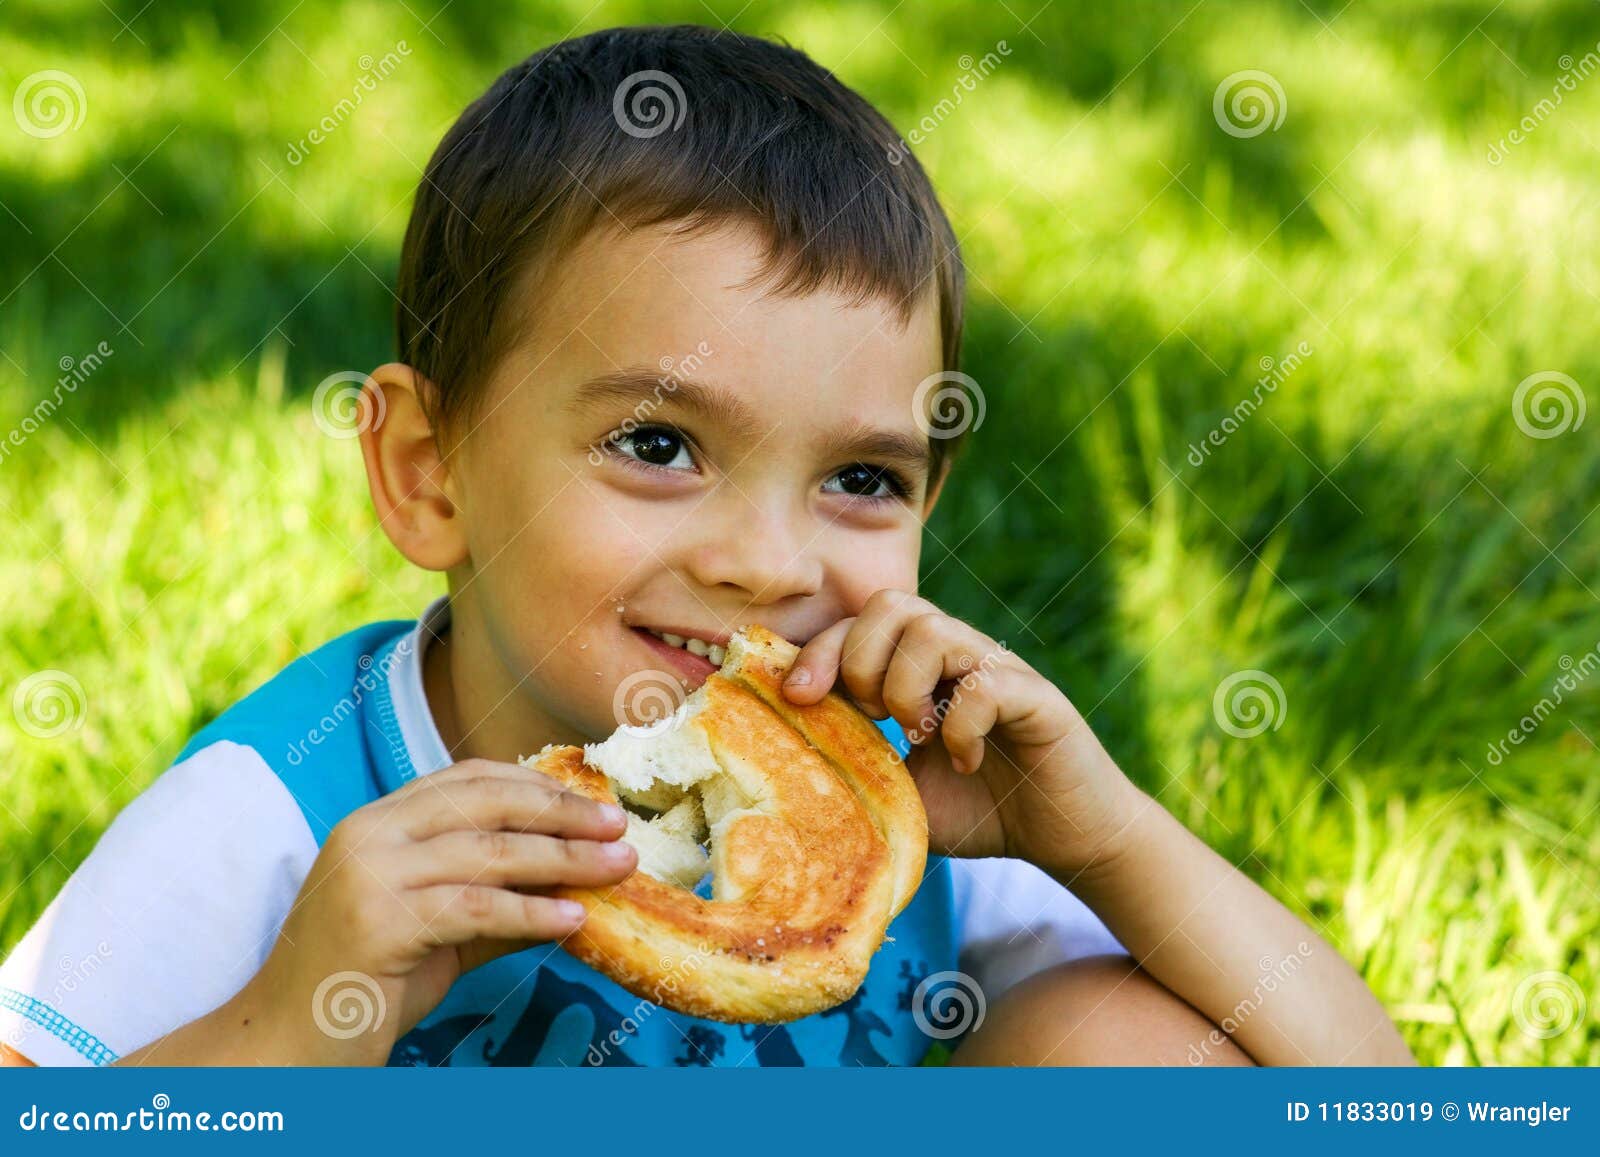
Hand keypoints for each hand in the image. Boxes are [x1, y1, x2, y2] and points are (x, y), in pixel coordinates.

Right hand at [246, 759, 635, 1063]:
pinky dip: (532, 912)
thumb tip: (577, 885)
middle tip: (620, 826)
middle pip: (487, 804)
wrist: (286, 1042)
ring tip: (617, 868)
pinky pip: (476, 908)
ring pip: (490, 852)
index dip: (537, 785)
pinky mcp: (378, 922)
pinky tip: (573, 919)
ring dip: (565, 859)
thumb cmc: (364, 984)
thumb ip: (500, 899)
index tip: (592, 801)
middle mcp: (369, 833)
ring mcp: (369, 874)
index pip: (469, 779)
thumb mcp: (441, 929)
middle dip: (563, 812)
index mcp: (378, 820)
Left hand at [780, 590, 1139, 876]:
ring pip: (932, 630)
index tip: (799, 698)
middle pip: (891, 604)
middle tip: (874, 720)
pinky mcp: (1036, 697)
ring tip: (918, 737)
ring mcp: (997, 669)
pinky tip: (965, 762)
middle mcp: (957, 655)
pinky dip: (961, 726)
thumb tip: (787, 763)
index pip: (858, 623)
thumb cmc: (982, 811)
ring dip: (906, 688)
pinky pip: (985, 682)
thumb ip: (857, 768)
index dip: (820, 651)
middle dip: (860, 662)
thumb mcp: (901, 794)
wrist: (1063, 838)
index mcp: (919, 669)